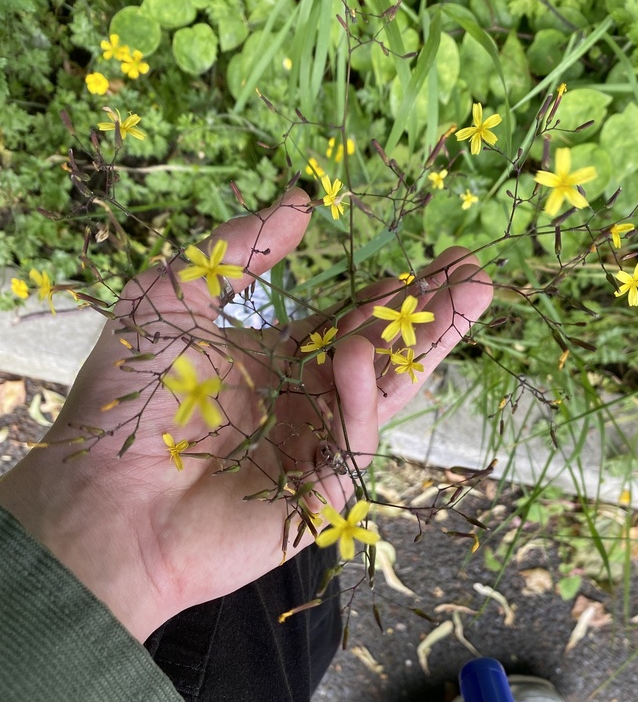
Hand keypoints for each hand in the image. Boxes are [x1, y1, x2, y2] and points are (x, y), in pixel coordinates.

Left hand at [0, 190, 491, 640]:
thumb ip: (238, 250)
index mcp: (272, 362)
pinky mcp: (318, 496)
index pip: (346, 323)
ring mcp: (313, 449)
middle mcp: (301, 403)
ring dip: (428, 345)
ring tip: (473, 295)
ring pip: (385, 391)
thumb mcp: (172, 299)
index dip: (384, 296)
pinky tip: (358, 351)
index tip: (424, 263)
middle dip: (428, 314)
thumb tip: (299, 200)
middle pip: (382, 353)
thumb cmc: (125, 402)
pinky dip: (358, 397)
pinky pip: (352, 440)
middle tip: (475, 272)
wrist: (99, 501)